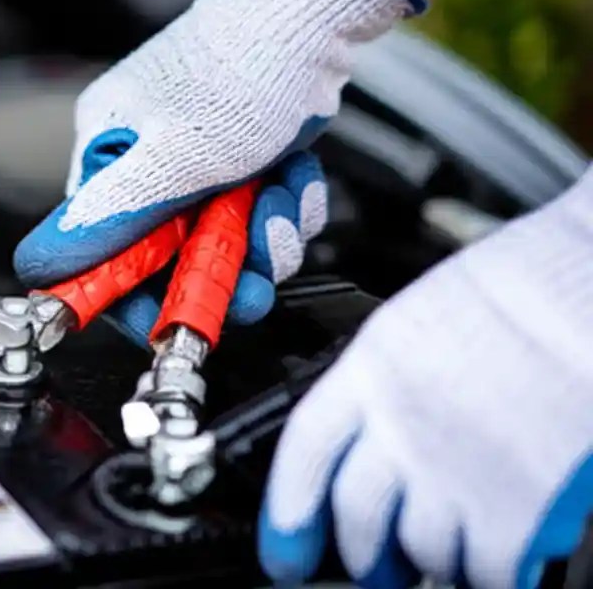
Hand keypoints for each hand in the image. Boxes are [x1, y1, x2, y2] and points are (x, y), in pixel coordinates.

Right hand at [13, 0, 422, 337]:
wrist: (317, 14)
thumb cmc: (243, 69)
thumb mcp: (171, 162)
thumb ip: (107, 221)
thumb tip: (37, 264)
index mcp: (108, 148)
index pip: (101, 247)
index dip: (134, 294)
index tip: (171, 323)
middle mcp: (145, 150)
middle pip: (171, 249)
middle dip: (218, 266)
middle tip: (252, 283)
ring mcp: (197, 150)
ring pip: (222, 233)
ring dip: (260, 236)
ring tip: (278, 204)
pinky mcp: (242, 149)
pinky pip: (255, 207)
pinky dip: (281, 205)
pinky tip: (292, 179)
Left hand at [259, 169, 592, 588]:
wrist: (585, 286)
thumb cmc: (525, 287)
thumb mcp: (423, 322)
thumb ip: (387, 383)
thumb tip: (372, 435)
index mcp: (372, 369)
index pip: (304, 453)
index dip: (286, 511)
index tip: (284, 550)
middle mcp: (401, 423)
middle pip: (357, 514)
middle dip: (363, 553)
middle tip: (372, 567)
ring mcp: (453, 469)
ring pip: (420, 548)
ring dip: (431, 561)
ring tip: (446, 555)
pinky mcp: (512, 506)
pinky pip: (485, 568)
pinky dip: (489, 573)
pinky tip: (500, 560)